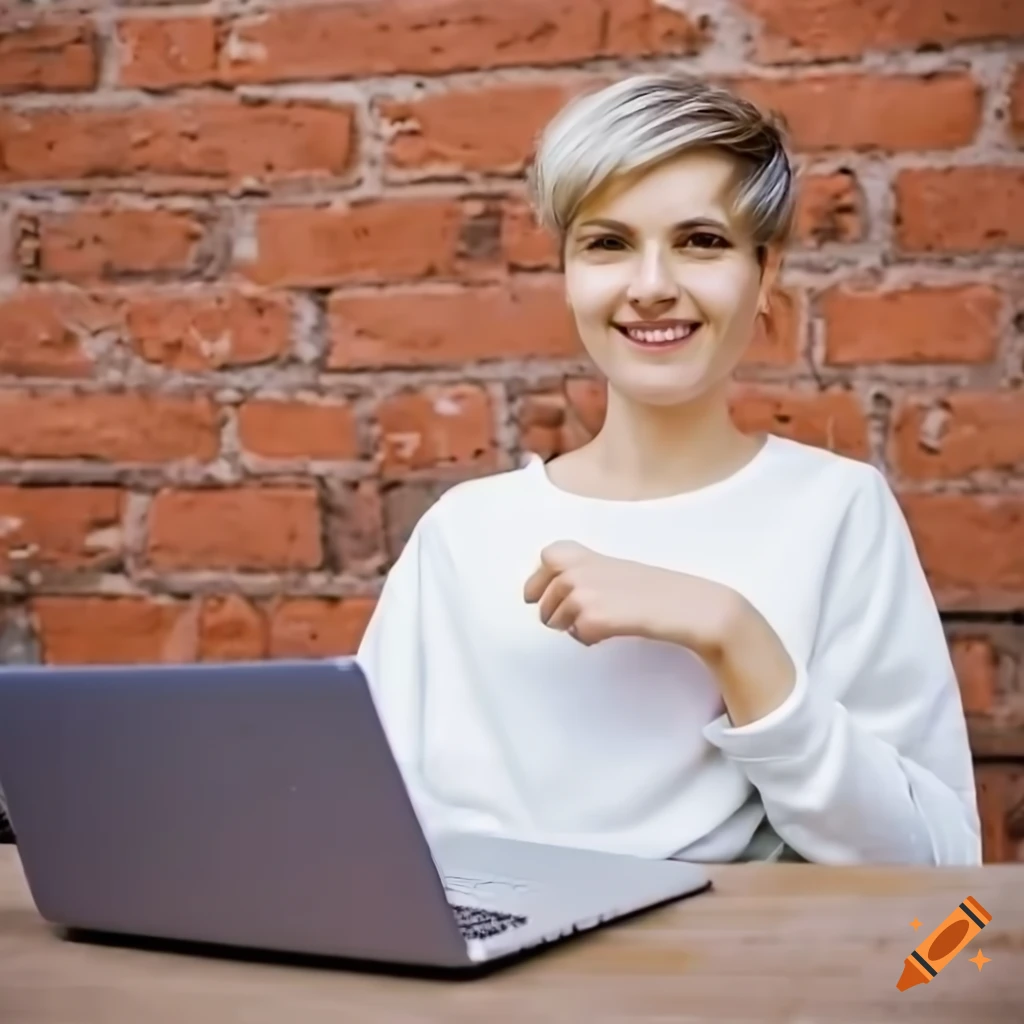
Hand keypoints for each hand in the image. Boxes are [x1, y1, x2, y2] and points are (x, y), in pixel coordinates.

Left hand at [522, 540, 738, 655]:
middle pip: (542, 597)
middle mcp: (579, 569)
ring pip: (554, 619)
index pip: (548, 557)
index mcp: (587, 554)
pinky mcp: (592, 617)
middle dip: (553, 613)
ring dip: (571, 627)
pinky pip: (576, 635)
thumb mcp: (615, 571)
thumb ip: (585, 573)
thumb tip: (547, 594)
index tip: (535, 596)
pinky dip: (590, 639)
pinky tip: (612, 632)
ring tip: (604, 622)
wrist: (687, 606)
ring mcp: (583, 593)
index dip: (539, 580)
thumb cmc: (655, 591)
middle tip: (578, 619)